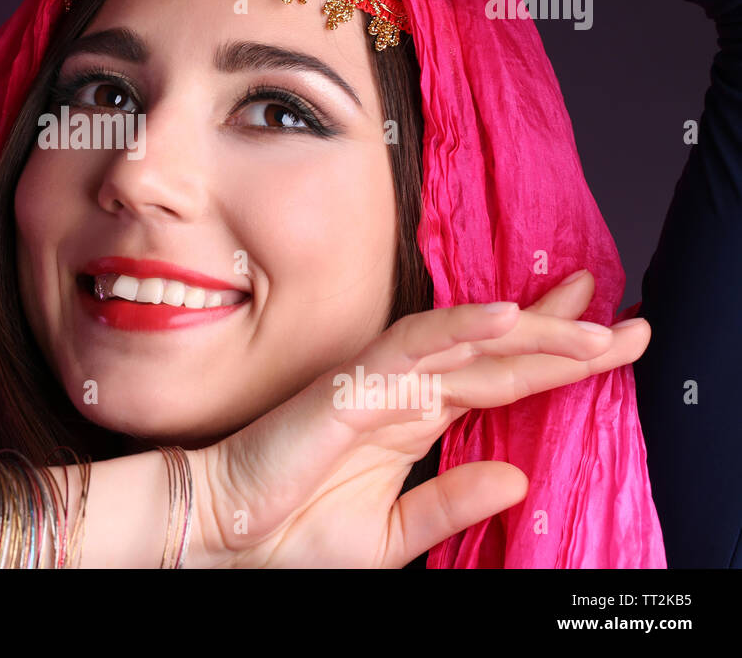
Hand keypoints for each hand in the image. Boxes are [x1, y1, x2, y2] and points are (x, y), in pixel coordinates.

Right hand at [187, 270, 651, 566]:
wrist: (225, 532)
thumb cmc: (292, 533)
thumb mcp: (393, 534)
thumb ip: (452, 503)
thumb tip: (518, 478)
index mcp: (415, 420)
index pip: (497, 378)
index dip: (552, 357)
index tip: (609, 340)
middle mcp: (404, 392)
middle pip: (497, 352)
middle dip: (563, 333)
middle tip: (627, 320)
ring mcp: (379, 382)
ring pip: (467, 343)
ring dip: (531, 331)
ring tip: (594, 325)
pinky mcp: (351, 385)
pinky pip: (412, 348)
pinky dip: (458, 329)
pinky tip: (505, 317)